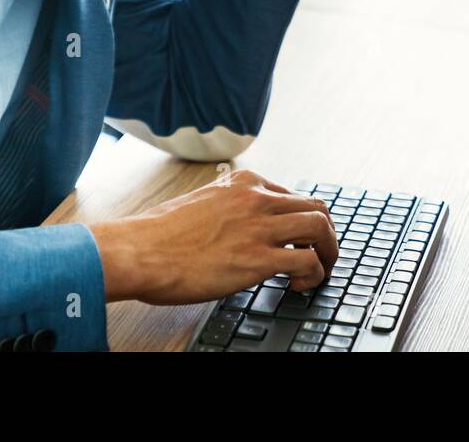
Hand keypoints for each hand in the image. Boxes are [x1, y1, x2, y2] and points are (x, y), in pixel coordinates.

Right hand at [89, 168, 337, 304]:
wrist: (140, 251)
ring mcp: (259, 226)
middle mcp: (256, 198)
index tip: (299, 240)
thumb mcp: (200, 203)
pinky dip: (314, 275)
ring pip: (320, 229)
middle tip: (321, 255)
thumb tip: (239, 226)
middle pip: (316, 208)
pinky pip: (308, 262)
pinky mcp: (259, 258)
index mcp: (242, 182)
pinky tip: (297, 286)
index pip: (293, 195)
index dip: (301, 221)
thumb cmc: (159, 234)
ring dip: (328, 253)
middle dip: (325, 234)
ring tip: (319, 272)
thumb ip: (227, 207)